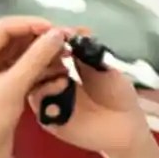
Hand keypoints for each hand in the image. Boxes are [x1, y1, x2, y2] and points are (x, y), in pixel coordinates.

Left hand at [0, 16, 68, 157]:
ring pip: (25, 55)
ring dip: (45, 55)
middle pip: (18, 40)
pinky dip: (43, 70)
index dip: (33, 25)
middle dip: (43, 40)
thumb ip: (36, 58)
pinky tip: (60, 73)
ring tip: (67, 56)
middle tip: (67, 41)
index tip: (56, 29)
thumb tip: (56, 35)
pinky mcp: (6, 89)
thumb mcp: (12, 86)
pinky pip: (28, 71)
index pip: (6, 28)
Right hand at [27, 35, 147, 153]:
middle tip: (56, 49)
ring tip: (62, 70)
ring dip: (43, 72)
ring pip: (32, 83)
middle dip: (44, 54)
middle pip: (36, 65)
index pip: (50, 52)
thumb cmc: (119, 95)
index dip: (51, 41)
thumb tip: (77, 32)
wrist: (126, 125)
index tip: (59, 32)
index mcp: (67, 69)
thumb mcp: (104, 68)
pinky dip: (46, 93)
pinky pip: (38, 105)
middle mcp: (55, 83)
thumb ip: (88, 53)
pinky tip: (62, 85)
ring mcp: (51, 101)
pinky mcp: (50, 119)